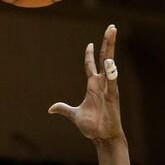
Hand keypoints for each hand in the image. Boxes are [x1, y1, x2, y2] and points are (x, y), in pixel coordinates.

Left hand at [48, 24, 124, 144]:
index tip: (90, 43)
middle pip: (104, 57)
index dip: (90, 54)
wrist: (102, 137)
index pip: (91, 65)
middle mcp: (102, 83)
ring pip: (110, 63)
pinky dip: (111, 72)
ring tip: (112, 32)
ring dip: (111, 47)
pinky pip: (112, 82)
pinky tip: (110, 61)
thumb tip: (51, 109)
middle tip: (112, 27)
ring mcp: (108, 88)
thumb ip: (64, 109)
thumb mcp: (74, 115)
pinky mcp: (113, 96)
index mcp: (93, 86)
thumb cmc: (93, 126)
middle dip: (107, 42)